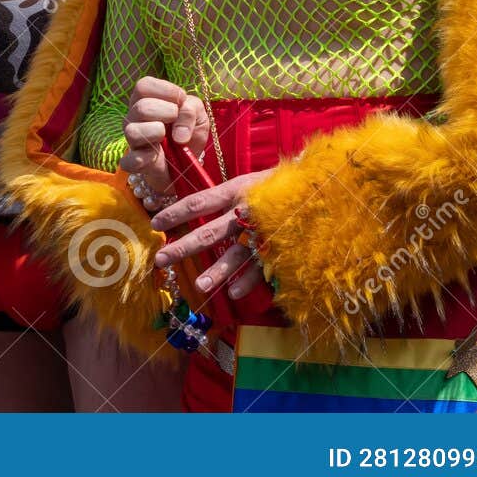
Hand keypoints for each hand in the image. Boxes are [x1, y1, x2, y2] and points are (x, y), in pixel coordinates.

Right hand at [120, 75, 210, 197]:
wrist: (188, 163)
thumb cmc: (188, 131)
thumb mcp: (198, 114)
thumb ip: (191, 110)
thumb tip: (179, 132)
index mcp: (145, 99)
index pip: (143, 85)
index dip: (166, 90)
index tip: (181, 101)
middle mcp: (134, 117)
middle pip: (141, 107)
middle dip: (167, 112)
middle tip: (175, 120)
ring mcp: (132, 140)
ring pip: (133, 131)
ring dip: (158, 132)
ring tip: (168, 138)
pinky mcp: (133, 162)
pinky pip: (129, 161)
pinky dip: (144, 158)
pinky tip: (156, 156)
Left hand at [150, 167, 275, 297]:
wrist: (321, 185)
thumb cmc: (281, 183)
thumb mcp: (251, 182)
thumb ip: (229, 196)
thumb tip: (200, 209)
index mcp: (236, 191)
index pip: (198, 202)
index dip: (175, 213)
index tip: (155, 224)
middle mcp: (246, 211)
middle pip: (209, 231)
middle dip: (183, 246)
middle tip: (161, 259)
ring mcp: (264, 231)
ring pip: (235, 254)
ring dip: (217, 272)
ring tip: (199, 287)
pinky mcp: (281, 246)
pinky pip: (262, 268)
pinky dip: (248, 281)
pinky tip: (234, 294)